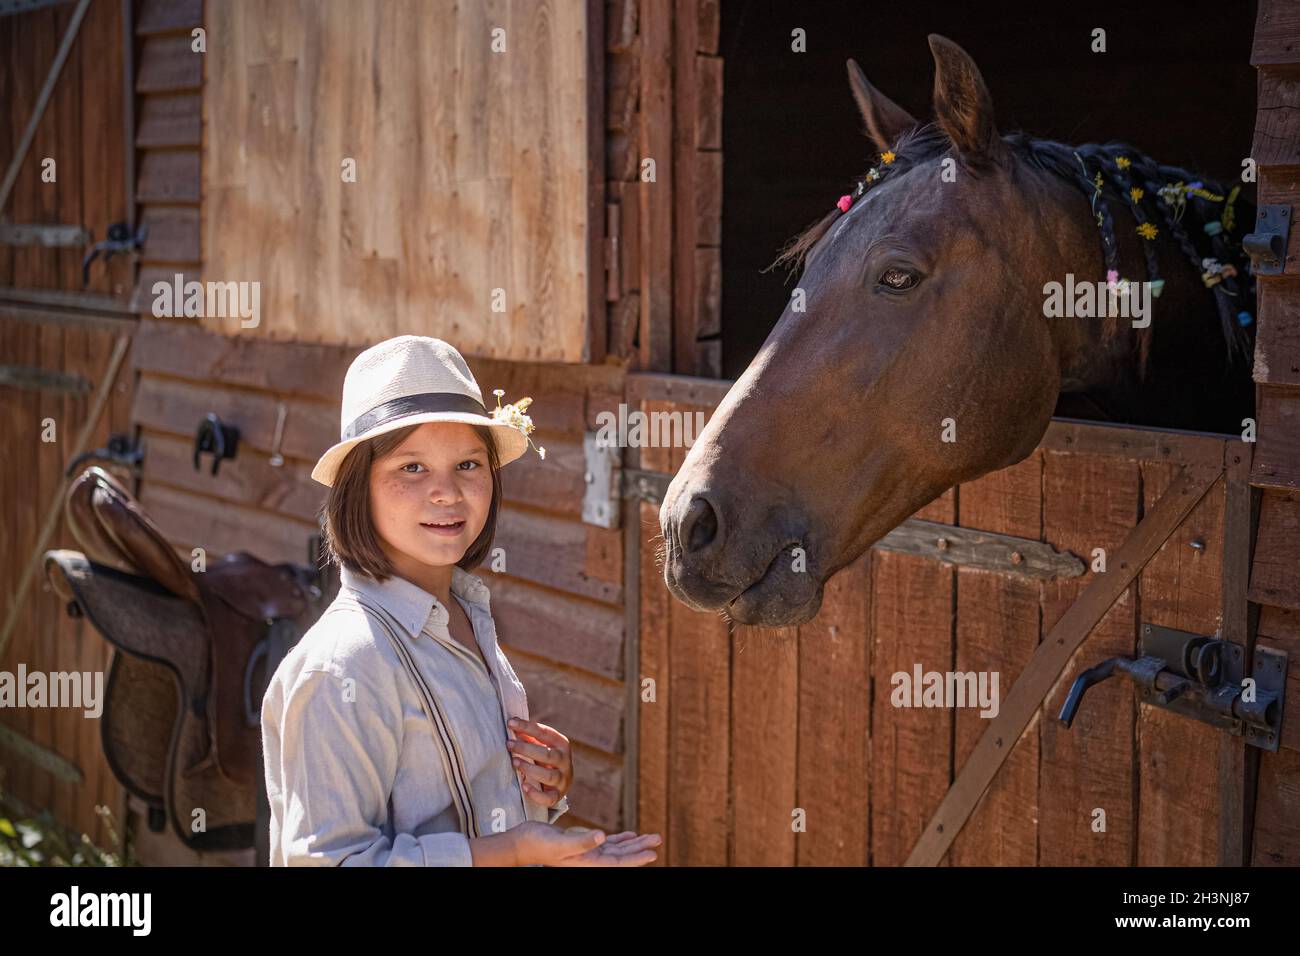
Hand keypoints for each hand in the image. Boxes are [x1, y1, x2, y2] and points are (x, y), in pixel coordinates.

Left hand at [506, 718, 570, 809]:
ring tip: (514, 763)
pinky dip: (535, 793)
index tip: (510, 723)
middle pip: (547, 755)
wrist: (561, 781)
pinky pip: (549, 798)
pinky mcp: (558, 795)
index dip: (527, 727)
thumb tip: (511, 724)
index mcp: (562, 744)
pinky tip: (523, 786)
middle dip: (526, 749)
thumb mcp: (541, 745)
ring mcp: (563, 779)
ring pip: (548, 775)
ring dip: (530, 769)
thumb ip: (528, 736)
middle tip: (509, 744)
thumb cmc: (545, 757)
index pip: (545, 733)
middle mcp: (565, 761)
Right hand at [512, 821, 660, 866]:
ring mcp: (587, 852)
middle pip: (621, 856)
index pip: (617, 863)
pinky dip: (619, 838)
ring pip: (616, 848)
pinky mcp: (583, 843)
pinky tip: (629, 835)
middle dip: (640, 849)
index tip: (653, 853)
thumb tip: (601, 836)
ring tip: (650, 837)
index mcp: (587, 863)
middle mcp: (590, 860)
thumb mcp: (560, 843)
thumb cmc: (538, 843)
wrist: (523, 842)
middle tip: (658, 840)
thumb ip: (581, 842)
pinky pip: (607, 843)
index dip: (636, 858)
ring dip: (633, 843)